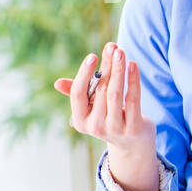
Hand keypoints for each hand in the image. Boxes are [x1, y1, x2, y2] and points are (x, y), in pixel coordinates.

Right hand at [53, 42, 153, 156]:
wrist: (133, 143)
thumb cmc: (109, 117)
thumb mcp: (92, 107)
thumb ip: (79, 92)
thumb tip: (58, 83)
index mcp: (80, 121)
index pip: (78, 94)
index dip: (84, 74)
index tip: (92, 56)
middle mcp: (95, 127)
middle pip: (100, 89)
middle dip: (107, 66)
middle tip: (113, 47)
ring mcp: (115, 129)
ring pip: (116, 93)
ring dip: (119, 69)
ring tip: (121, 52)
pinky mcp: (133, 128)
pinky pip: (133, 99)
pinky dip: (133, 80)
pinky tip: (133, 65)